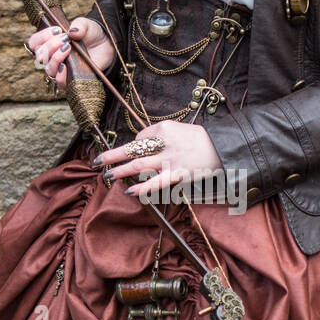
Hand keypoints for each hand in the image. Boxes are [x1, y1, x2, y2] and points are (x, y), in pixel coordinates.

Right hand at [27, 17, 114, 89]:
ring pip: (48, 69)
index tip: (56, 30)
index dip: (41, 37)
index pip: (34, 42)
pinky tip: (67, 64)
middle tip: (65, 39)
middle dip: (50, 46)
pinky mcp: (71, 79)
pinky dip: (61, 74)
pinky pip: (59, 81)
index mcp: (50, 42)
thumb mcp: (86, 25)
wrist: (107, 45)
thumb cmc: (92, 35)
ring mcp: (61, 69)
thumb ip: (79, 25)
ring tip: (68, 48)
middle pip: (40, 56)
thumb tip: (71, 32)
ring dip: (56, 58)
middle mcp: (53, 57)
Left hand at [95, 121, 223, 200]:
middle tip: (97, 161)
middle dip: (112, 156)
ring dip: (120, 171)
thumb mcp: (177, 129)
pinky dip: (142, 187)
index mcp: (164, 128)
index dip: (134, 145)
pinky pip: (156, 183)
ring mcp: (170, 160)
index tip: (133, 151)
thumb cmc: (198, 139)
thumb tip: (138, 145)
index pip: (140, 137)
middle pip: (132, 150)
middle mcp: (164, 143)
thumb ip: (158, 136)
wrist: (222, 148)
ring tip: (106, 175)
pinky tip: (130, 190)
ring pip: (139, 166)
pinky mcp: (177, 175)